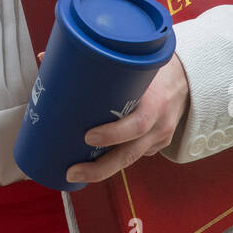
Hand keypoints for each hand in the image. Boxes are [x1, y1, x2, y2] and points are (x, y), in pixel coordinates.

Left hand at [35, 51, 191, 183]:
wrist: (188, 76)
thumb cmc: (152, 66)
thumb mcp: (130, 61)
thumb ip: (91, 61)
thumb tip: (45, 58)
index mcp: (155, 99)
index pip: (138, 123)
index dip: (113, 133)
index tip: (87, 136)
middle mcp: (159, 123)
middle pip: (130, 153)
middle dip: (100, 167)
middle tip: (72, 170)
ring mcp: (160, 136)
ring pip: (131, 160)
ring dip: (102, 171)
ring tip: (75, 174)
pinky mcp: (158, 143)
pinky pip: (136, 155)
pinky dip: (115, 160)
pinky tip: (94, 164)